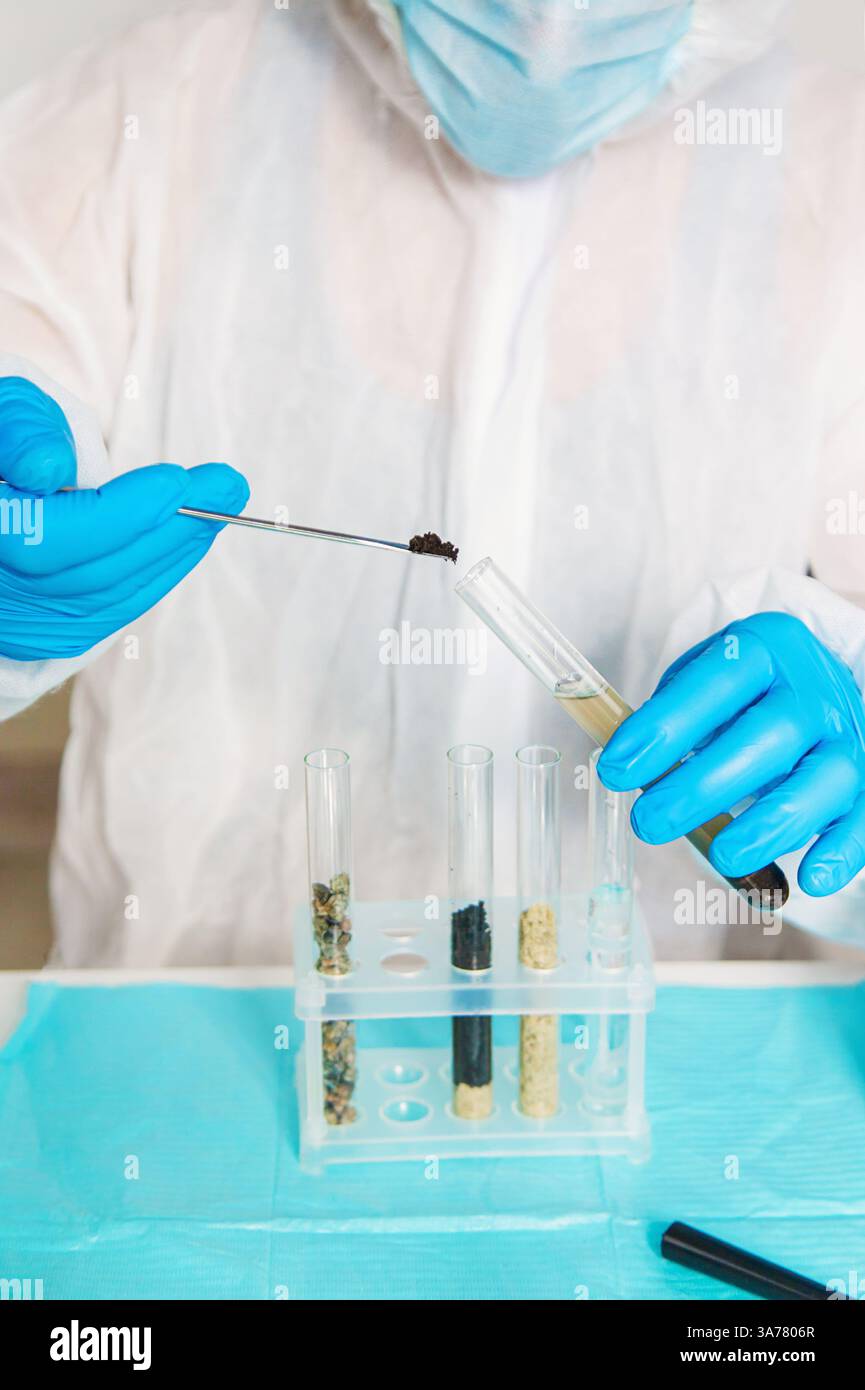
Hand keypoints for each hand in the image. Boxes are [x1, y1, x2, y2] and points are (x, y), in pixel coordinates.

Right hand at [0, 376, 248, 659]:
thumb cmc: (0, 444)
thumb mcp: (0, 415)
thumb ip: (20, 431)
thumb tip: (52, 470)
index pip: (47, 540)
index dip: (118, 515)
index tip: (177, 481)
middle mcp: (2, 594)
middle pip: (91, 574)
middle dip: (167, 529)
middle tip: (228, 486)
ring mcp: (21, 623)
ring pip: (108, 597)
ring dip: (174, 551)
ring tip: (223, 504)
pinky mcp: (48, 633)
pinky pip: (111, 610)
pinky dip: (158, 572)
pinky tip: (193, 539)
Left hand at [597, 612, 864, 896]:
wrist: (819, 686)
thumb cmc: (745, 693)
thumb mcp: (706, 678)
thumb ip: (672, 715)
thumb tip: (628, 765)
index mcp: (764, 650)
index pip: (713, 684)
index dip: (663, 727)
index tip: (615, 769)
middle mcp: (812, 690)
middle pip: (765, 736)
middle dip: (701, 785)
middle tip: (649, 822)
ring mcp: (847, 736)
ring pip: (821, 779)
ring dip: (770, 823)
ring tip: (721, 857)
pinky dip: (841, 851)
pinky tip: (809, 878)